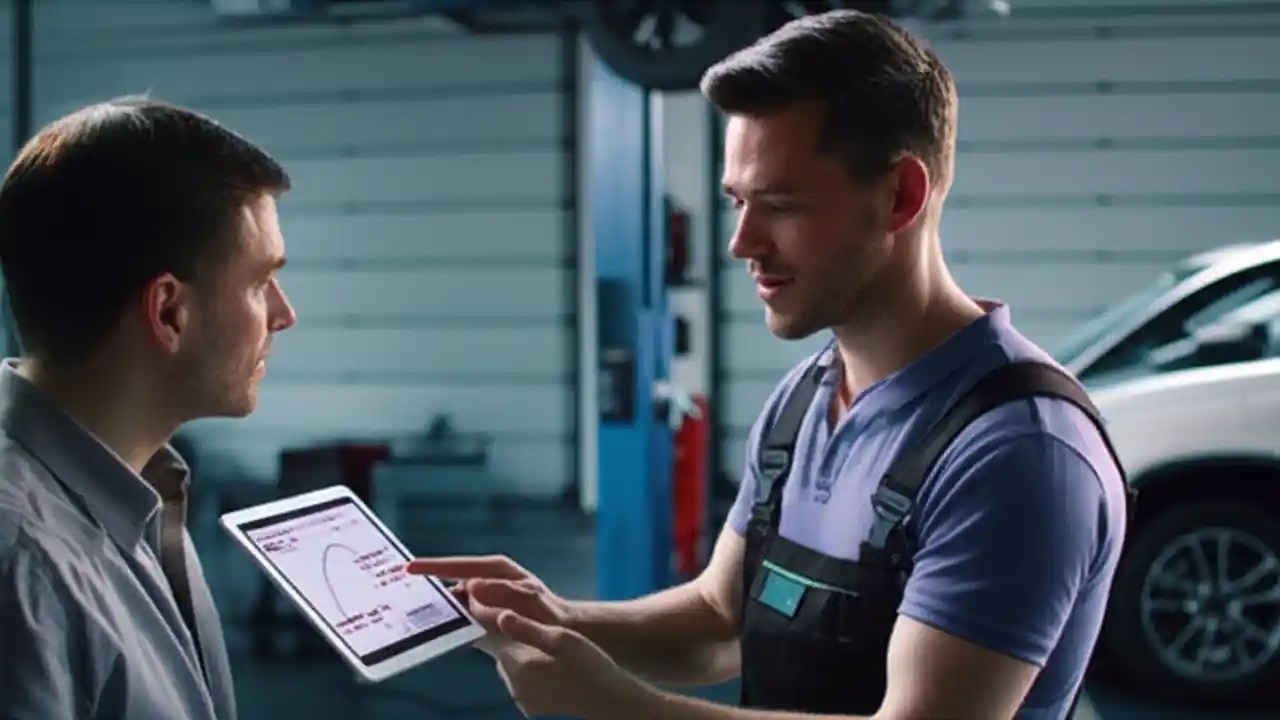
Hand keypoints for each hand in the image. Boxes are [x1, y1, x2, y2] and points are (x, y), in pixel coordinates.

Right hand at [405, 555, 571, 635]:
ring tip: (410, 610)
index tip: (409, 568)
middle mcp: (485, 581)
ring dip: (437, 606)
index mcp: (494, 570)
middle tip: (399, 588)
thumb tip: (470, 587)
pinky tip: (435, 628)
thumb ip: (500, 591)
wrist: (558, 629)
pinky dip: (449, 622)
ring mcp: (482, 598)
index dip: (432, 567)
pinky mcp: (481, 616)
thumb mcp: (527, 596)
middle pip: (450, 581)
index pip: (457, 566)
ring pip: (453, 600)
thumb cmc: (546, 609)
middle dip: (428, 584)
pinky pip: (460, 617)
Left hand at [488, 610, 650, 718]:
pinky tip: (548, 666)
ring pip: (511, 665)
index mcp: (518, 661)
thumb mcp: (565, 640)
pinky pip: (521, 682)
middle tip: (513, 615)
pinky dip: (528, 671)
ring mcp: (520, 698)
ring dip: (517, 652)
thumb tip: (501, 614)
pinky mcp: (530, 708)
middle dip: (502, 632)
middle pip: (499, 649)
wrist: (609, 705)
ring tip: (539, 643)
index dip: (481, 612)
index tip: (474, 595)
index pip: (488, 632)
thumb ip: (529, 628)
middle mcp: (512, 682)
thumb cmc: (592, 667)